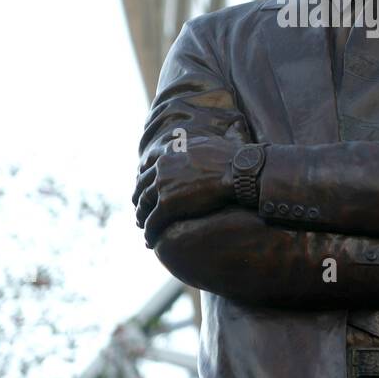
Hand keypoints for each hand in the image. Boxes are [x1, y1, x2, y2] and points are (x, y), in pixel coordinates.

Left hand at [133, 122, 249, 246]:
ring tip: (144, 227)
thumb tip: (213, 136)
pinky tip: (150, 241)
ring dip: (142, 217)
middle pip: (141, 186)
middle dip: (140, 200)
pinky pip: (152, 221)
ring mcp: (162, 185)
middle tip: (141, 211)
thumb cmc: (232, 159)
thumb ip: (197, 145)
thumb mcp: (209, 142)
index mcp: (170, 151)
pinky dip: (149, 232)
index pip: (148, 165)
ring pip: (143, 204)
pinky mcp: (167, 204)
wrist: (239, 173)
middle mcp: (161, 166)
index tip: (144, 188)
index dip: (144, 179)